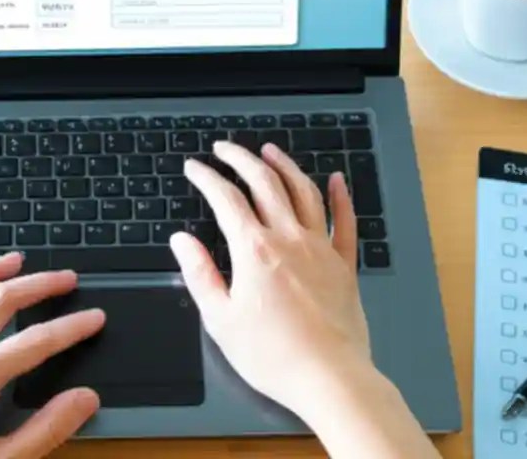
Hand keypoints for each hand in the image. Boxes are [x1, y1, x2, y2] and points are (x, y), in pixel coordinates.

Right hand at [172, 143, 438, 458]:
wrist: (328, 376)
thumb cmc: (273, 355)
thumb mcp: (220, 319)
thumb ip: (199, 274)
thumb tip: (182, 242)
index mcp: (254, 250)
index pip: (225, 199)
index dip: (206, 178)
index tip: (195, 168)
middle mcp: (289, 239)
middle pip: (264, 182)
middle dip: (241, 159)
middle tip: (224, 149)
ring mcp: (320, 248)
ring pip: (303, 191)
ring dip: (284, 166)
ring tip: (269, 151)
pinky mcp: (343, 264)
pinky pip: (344, 220)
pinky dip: (339, 196)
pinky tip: (335, 180)